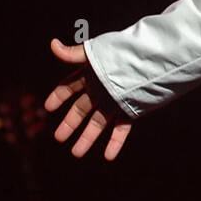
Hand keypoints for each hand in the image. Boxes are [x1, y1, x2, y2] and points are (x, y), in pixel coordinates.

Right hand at [45, 38, 132, 159]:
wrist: (152, 60)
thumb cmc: (122, 53)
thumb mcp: (96, 53)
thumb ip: (74, 53)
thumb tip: (52, 44)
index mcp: (91, 74)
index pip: (69, 87)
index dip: (59, 96)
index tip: (48, 107)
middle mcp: (101, 89)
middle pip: (81, 109)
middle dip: (70, 123)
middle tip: (58, 138)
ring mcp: (115, 100)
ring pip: (98, 122)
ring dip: (88, 137)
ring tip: (77, 153)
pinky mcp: (131, 108)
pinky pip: (121, 128)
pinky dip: (115, 142)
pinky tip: (108, 156)